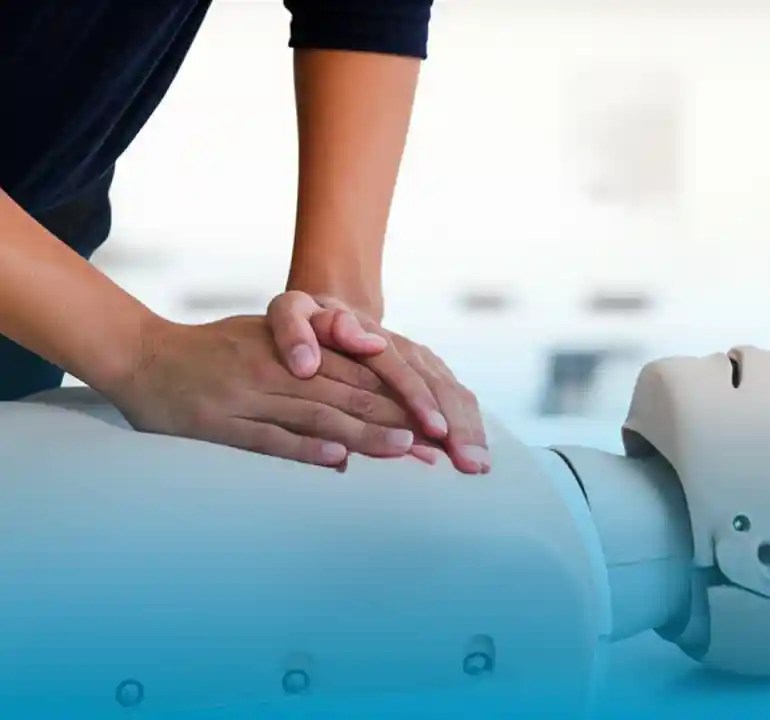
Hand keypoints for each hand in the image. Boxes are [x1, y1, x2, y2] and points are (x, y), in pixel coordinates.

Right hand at [100, 315, 421, 466]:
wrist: (142, 356)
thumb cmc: (214, 350)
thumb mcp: (267, 340)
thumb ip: (316, 361)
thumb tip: (367, 385)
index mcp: (293, 348)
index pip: (360, 370)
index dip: (400, 393)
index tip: (434, 416)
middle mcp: (277, 369)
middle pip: (349, 394)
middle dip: (396, 418)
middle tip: (437, 441)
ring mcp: (248, 396)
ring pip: (317, 415)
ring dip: (363, 433)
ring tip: (405, 448)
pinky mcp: (219, 424)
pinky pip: (268, 438)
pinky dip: (305, 448)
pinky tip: (338, 460)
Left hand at [266, 291, 489, 473]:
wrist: (331, 310)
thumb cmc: (305, 320)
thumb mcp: (290, 313)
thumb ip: (294, 331)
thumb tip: (306, 364)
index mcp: (372, 334)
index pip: (403, 370)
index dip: (420, 400)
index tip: (434, 431)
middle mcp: (406, 348)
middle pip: (441, 386)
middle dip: (459, 425)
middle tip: (470, 462)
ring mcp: (422, 362)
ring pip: (455, 394)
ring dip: (469, 430)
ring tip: (479, 466)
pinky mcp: (430, 375)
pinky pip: (456, 400)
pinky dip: (467, 427)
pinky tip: (474, 454)